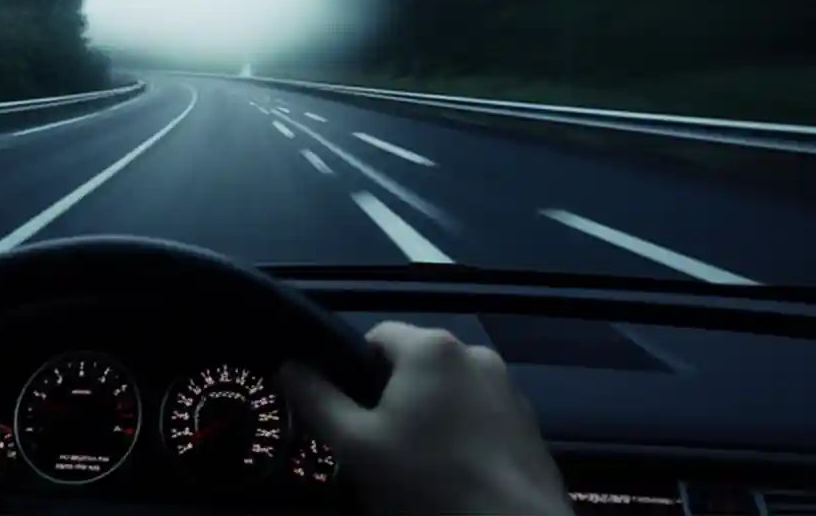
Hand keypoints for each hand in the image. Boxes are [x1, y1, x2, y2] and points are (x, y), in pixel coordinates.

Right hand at [278, 321, 570, 514]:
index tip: (352, 415)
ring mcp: (508, 385)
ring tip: (418, 461)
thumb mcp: (355, 444)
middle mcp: (474, 352)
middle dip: (393, 396)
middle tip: (380, 443)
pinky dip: (462, 430)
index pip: (377, 337)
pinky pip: (479, 412)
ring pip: (449, 388)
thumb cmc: (425, 478)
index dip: (355, 372)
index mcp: (431, 347)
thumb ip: (315, 399)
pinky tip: (455, 469)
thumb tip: (288, 365)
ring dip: (429, 412)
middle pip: (414, 363)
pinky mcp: (527, 419)